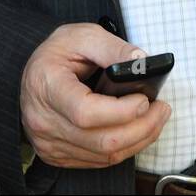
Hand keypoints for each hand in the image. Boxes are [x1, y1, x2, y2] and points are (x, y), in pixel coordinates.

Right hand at [19, 23, 171, 168]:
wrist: (33, 72)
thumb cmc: (57, 52)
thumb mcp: (83, 35)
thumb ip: (113, 47)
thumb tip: (142, 62)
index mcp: (46, 85)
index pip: (85, 112)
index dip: (121, 112)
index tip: (144, 99)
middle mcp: (43, 120)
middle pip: (101, 140)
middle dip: (142, 128)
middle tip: (162, 109)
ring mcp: (48, 143)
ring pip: (103, 155)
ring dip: (138, 140)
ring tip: (156, 118)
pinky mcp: (56, 155)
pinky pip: (98, 161)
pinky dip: (124, 148)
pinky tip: (136, 130)